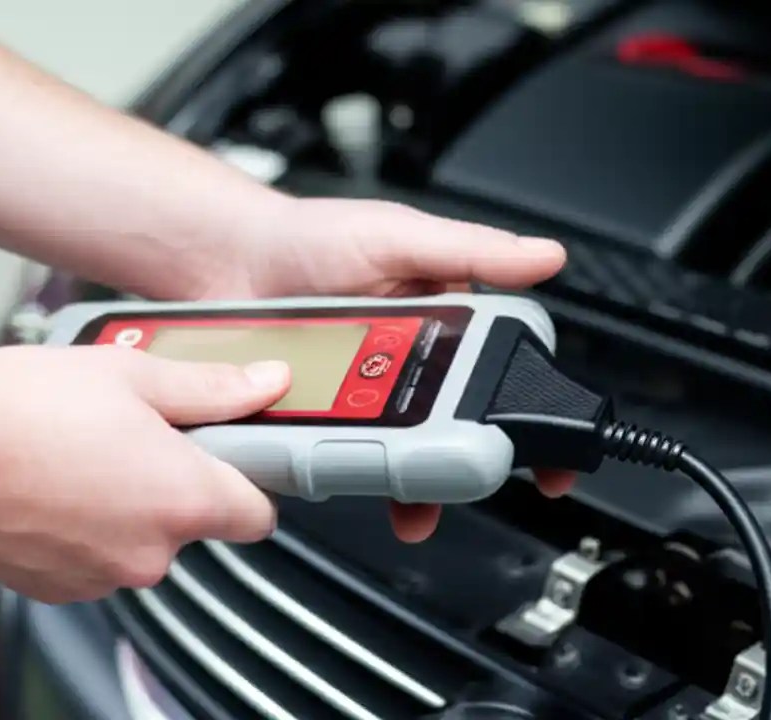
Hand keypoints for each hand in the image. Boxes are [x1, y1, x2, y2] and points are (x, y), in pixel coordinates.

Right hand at [0, 344, 290, 602]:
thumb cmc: (13, 407)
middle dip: (173, 480)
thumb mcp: (130, 372)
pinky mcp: (53, 587)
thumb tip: (263, 383)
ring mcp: (98, 577)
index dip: (252, 477)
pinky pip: (91, 556)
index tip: (235, 452)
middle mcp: (148, 553)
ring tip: (77, 450)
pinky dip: (80, 526)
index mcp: (182, 499)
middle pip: (193, 523)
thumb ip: (211, 387)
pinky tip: (48, 480)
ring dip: (123, 503)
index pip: (260, 513)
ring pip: (138, 540)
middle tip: (133, 431)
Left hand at [199, 196, 575, 542]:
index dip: (522, 423)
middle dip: (461, 470)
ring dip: (403, 485)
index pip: (496, 380)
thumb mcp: (398, 236)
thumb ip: (470, 249)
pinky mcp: (314, 424)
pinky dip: (339, 474)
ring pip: (396, 459)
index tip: (546, 462)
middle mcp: (403, 368)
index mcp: (441, 324)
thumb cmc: (306, 238)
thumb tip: (544, 257)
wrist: (223, 259)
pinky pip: (334, 462)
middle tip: (461, 482)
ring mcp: (358, 400)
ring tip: (402, 496)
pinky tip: (338, 472)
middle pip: (449, 434)